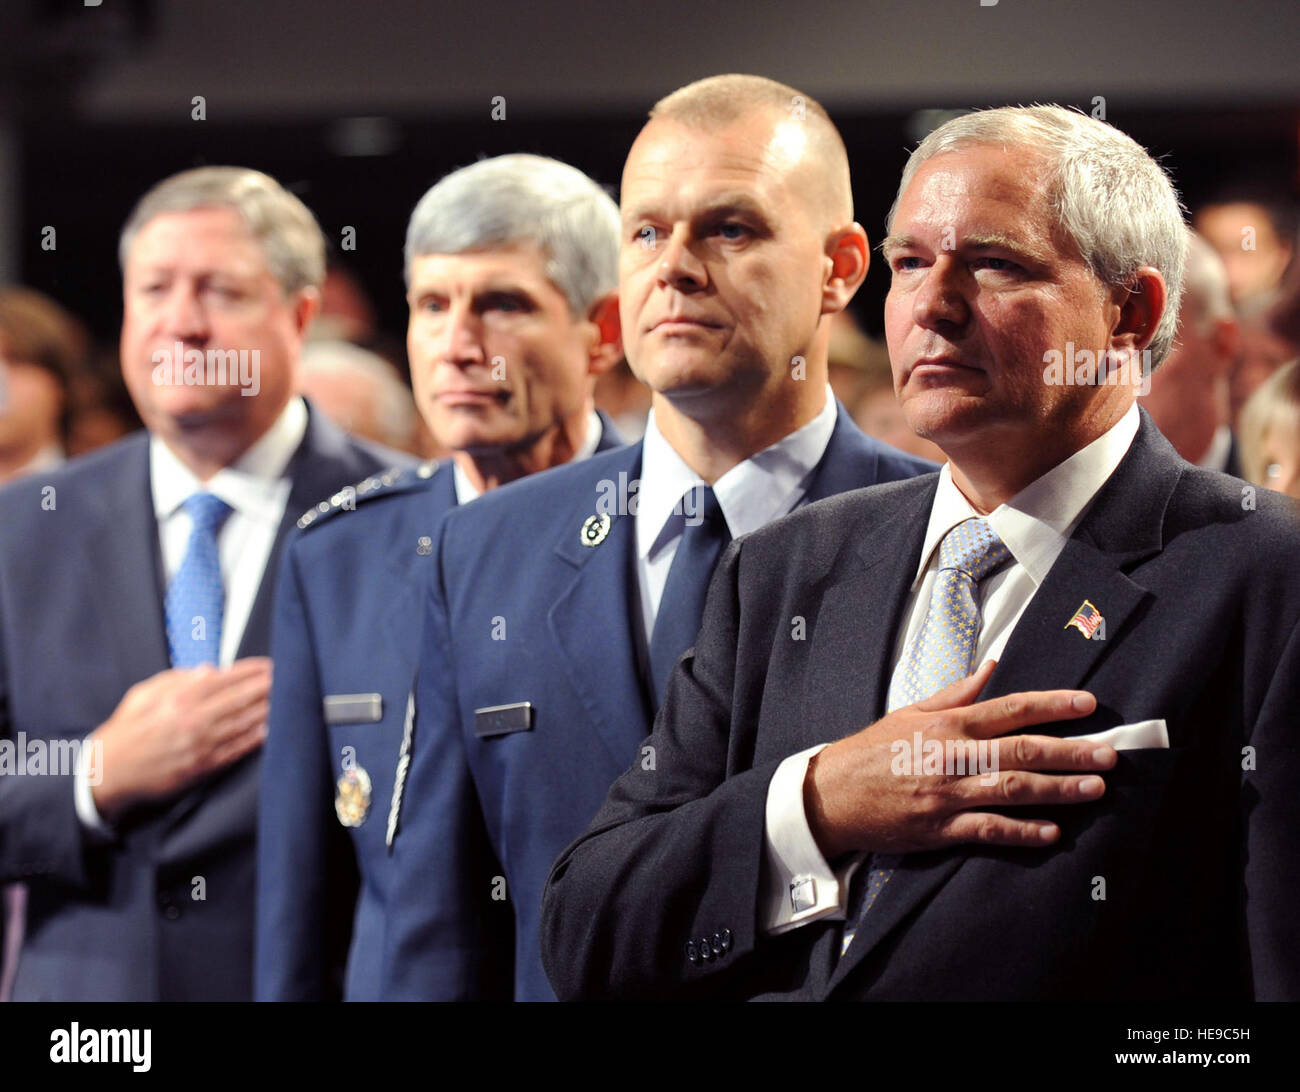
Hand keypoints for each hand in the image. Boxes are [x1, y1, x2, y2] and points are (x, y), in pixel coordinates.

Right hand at [90, 657, 271, 821]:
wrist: (108, 771)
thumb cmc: (126, 729)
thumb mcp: (144, 693)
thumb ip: (177, 678)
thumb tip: (210, 669)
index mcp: (179, 697)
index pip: (226, 678)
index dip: (252, 670)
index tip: (269, 665)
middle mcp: (194, 719)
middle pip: (242, 698)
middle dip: (268, 686)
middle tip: (290, 676)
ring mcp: (201, 744)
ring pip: (244, 722)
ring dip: (269, 709)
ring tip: (289, 698)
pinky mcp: (203, 766)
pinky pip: (237, 749)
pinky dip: (257, 738)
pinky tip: (273, 728)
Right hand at [804, 659, 1115, 858]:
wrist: (831, 795)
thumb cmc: (871, 752)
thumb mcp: (910, 712)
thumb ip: (956, 693)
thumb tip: (992, 667)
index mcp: (948, 725)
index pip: (1009, 708)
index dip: (1051, 705)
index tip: (1087, 704)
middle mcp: (952, 756)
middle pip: (1021, 750)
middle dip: (1070, 751)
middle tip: (1109, 753)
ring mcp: (947, 794)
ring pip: (1012, 789)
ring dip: (1058, 790)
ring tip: (1095, 789)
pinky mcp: (940, 829)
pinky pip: (988, 829)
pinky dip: (1021, 831)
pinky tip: (1052, 832)